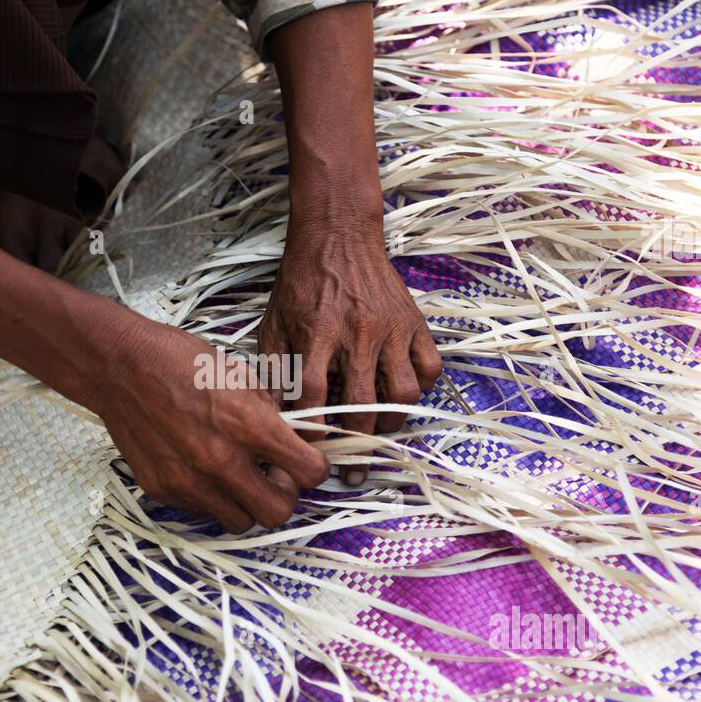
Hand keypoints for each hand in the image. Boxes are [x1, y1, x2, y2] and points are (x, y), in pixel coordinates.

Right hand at [93, 317, 329, 532]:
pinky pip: (201, 510)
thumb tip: (292, 441)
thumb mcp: (240, 375)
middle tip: (272, 475)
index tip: (304, 461)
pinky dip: (210, 496)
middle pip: (278, 512)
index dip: (314, 468)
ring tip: (237, 476)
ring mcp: (189, 481)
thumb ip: (270, 415)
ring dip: (246, 503)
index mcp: (249, 425)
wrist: (120, 367)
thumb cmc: (179, 361)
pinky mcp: (163, 490)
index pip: (309, 472)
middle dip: (283, 495)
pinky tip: (202, 468)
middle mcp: (221, 460)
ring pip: (240, 522)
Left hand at [258, 220, 442, 485]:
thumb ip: (273, 368)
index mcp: (317, 334)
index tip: (311, 451)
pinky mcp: (414, 322)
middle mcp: (357, 334)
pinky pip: (430, 368)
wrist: (338, 235)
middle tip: (353, 466)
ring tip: (378, 428)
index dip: (312, 430)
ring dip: (392, 420)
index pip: (314, 395)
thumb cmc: (301, 281)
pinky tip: (401, 392)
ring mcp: (391, 329)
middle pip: (363, 403)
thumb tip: (270, 415)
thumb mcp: (274, 322)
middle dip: (357, 442)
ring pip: (404, 393)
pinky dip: (421, 387)